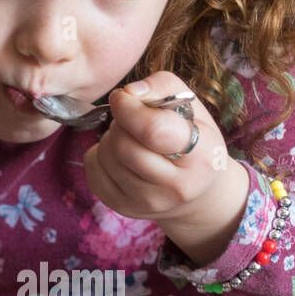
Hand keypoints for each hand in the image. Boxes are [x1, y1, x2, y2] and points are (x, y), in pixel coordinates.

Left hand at [83, 71, 249, 265]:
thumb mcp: (192, 107)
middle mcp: (176, 187)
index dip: (129, 109)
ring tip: (130, 137)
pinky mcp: (125, 208)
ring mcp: (149, 202)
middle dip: (120, 123)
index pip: (153, 131)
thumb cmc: (195, 139)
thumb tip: (129, 93)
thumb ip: (163, 88)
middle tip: (132, 120)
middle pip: (124, 146)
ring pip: (107, 157)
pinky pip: (93, 170)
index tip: (123, 98)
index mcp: (201, 157)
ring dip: (111, 137)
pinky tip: (119, 155)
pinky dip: (99, 154)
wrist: (199, 193)